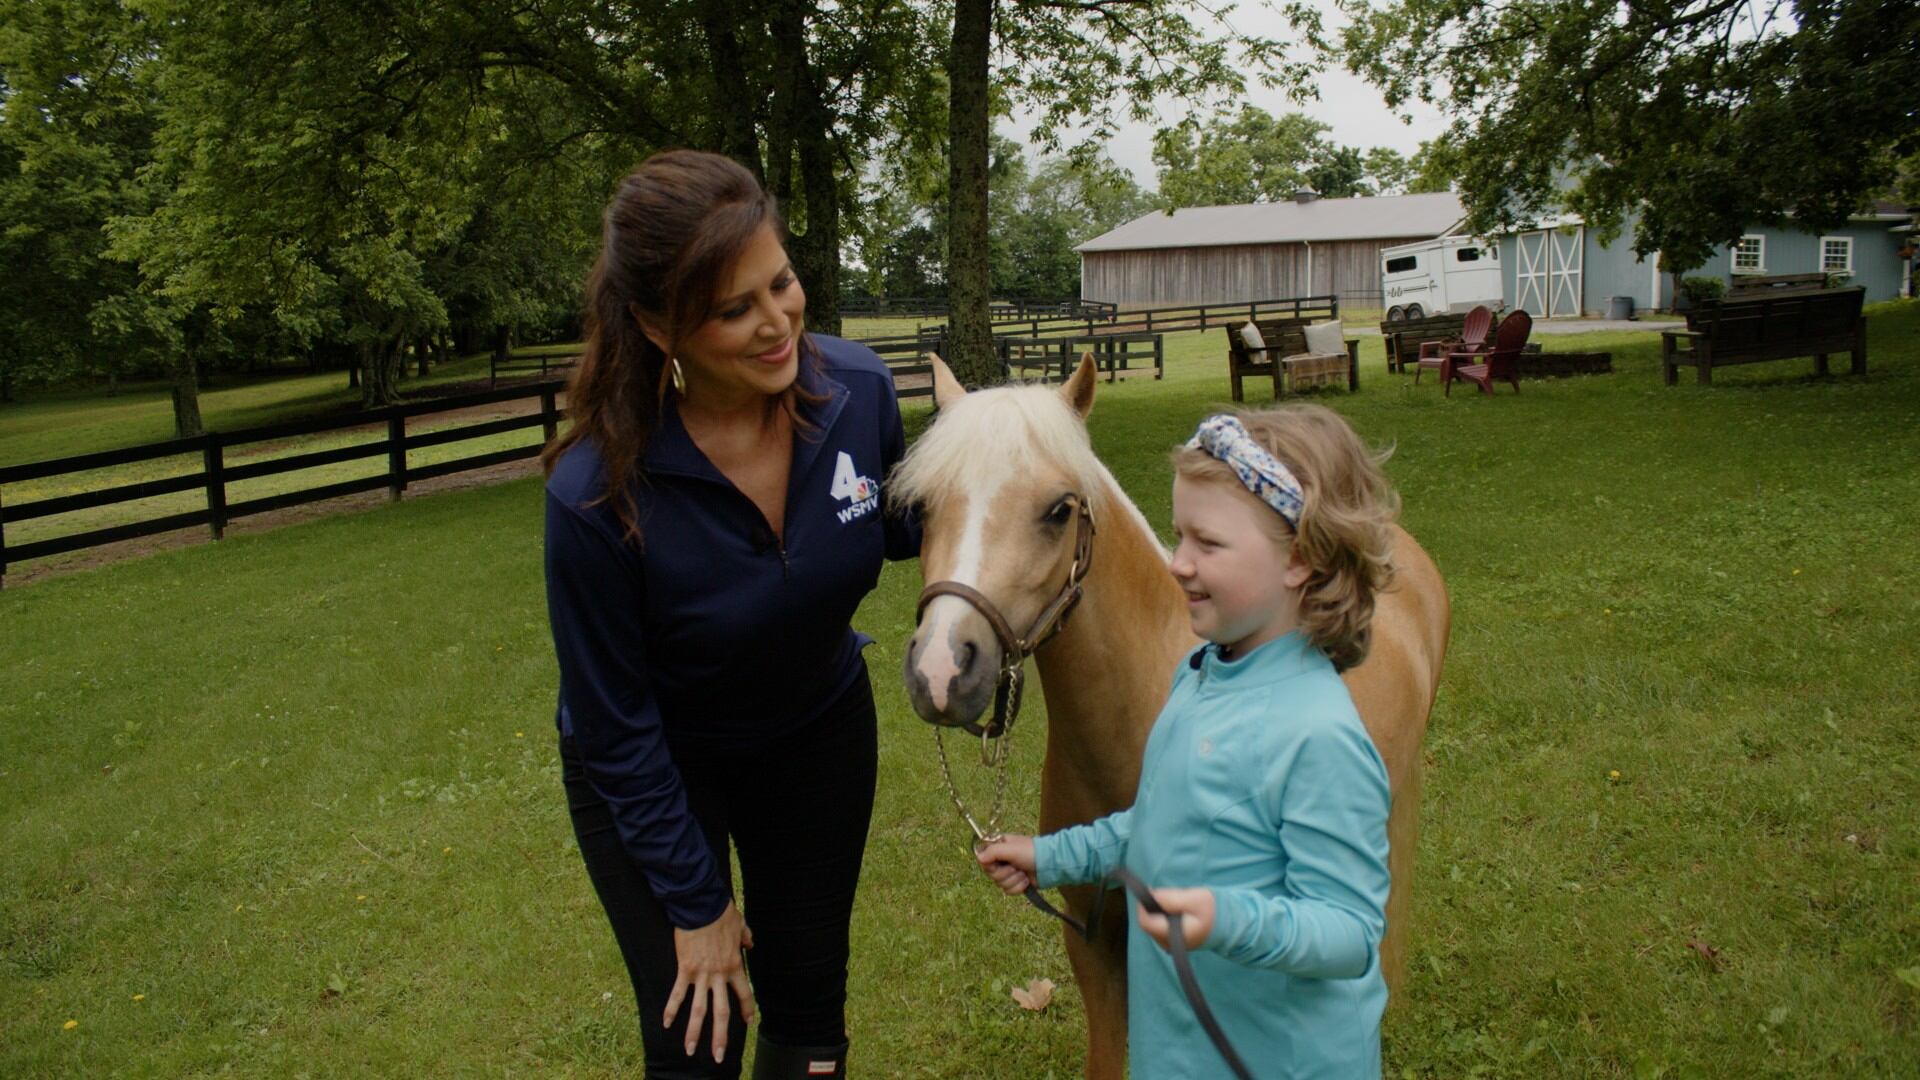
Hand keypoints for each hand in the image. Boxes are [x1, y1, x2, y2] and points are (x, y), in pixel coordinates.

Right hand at [664, 901, 754, 1061]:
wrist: (701, 905)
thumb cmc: (720, 912)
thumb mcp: (740, 924)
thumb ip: (746, 937)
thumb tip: (751, 943)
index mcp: (735, 966)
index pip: (743, 994)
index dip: (746, 1009)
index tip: (747, 1022)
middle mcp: (719, 975)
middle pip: (721, 1013)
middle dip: (719, 1037)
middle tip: (717, 1056)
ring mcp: (701, 975)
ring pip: (698, 1010)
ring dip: (693, 1032)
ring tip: (690, 1050)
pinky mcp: (684, 969)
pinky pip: (678, 994)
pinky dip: (672, 1009)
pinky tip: (666, 1024)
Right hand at [974, 834, 1036, 895]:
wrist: (1050, 864)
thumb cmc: (1031, 852)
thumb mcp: (1010, 849)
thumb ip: (993, 852)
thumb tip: (978, 858)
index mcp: (999, 848)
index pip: (983, 859)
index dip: (989, 865)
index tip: (996, 864)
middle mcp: (1002, 860)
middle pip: (991, 874)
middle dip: (1005, 873)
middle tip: (1015, 867)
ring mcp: (1009, 872)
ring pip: (1000, 884)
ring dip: (1014, 880)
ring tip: (1023, 873)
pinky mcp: (1016, 883)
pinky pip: (1009, 890)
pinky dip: (1019, 887)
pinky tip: (1026, 880)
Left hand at [1136, 887, 1215, 950]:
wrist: (1225, 925)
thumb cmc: (1212, 911)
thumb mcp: (1194, 899)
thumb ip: (1172, 898)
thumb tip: (1152, 895)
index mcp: (1174, 936)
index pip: (1146, 922)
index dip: (1143, 905)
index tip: (1150, 890)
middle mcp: (1169, 944)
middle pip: (1147, 922)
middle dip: (1152, 906)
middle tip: (1166, 894)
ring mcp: (1169, 945)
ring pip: (1152, 924)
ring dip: (1157, 910)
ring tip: (1175, 902)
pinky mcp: (1171, 942)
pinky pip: (1159, 926)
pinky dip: (1162, 915)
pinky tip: (1175, 910)